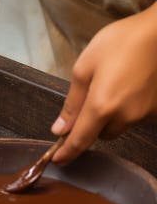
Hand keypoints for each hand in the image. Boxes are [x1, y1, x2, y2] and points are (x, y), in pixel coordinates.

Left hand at [51, 6, 156, 163]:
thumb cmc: (119, 43)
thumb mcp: (85, 67)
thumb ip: (72, 103)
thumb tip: (60, 129)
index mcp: (102, 106)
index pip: (80, 140)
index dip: (67, 152)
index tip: (57, 161)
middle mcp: (126, 116)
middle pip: (101, 134)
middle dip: (91, 124)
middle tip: (88, 97)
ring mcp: (145, 114)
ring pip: (119, 126)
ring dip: (110, 116)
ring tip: (111, 84)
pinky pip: (135, 116)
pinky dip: (126, 107)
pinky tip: (127, 84)